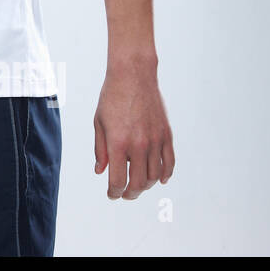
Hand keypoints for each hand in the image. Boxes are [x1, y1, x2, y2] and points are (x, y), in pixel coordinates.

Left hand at [94, 62, 175, 199]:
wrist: (133, 76)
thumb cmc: (111, 98)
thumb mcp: (99, 123)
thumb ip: (100, 149)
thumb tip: (100, 172)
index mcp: (118, 143)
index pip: (117, 180)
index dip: (114, 192)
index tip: (112, 195)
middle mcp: (138, 144)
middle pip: (139, 183)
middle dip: (131, 193)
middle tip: (125, 194)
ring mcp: (155, 140)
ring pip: (156, 175)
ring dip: (147, 185)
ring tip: (139, 185)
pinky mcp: (166, 134)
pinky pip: (170, 162)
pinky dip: (166, 174)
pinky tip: (160, 179)